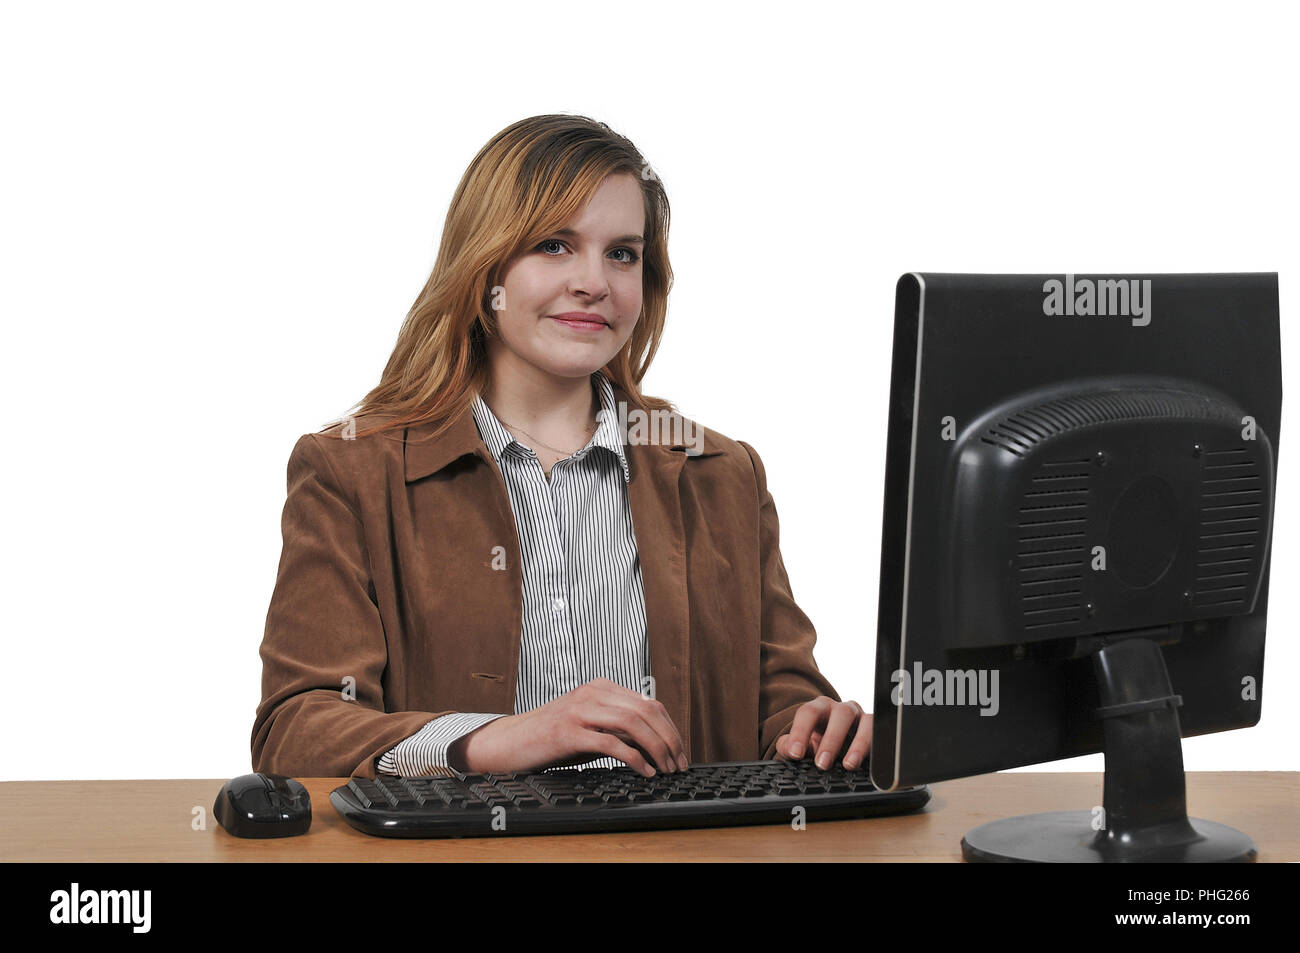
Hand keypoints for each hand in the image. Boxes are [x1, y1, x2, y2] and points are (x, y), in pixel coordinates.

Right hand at [449, 678, 688, 776]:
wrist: (511, 742)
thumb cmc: (553, 738)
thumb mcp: (591, 726)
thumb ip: (619, 728)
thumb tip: (656, 743)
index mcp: (601, 688)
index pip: (649, 703)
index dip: (670, 728)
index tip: (680, 751)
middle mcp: (593, 694)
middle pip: (646, 711)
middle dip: (669, 740)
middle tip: (679, 764)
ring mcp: (580, 711)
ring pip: (633, 724)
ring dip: (657, 749)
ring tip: (666, 769)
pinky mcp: (568, 732)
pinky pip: (611, 743)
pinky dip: (635, 759)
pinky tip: (645, 771)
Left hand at [774, 697, 870, 770]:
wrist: (833, 746)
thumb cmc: (814, 743)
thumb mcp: (798, 745)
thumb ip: (788, 746)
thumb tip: (791, 751)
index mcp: (818, 708)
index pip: (808, 713)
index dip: (800, 732)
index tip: (795, 754)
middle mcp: (841, 710)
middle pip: (840, 716)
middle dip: (831, 740)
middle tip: (822, 764)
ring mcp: (861, 718)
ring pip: (866, 723)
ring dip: (858, 744)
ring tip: (849, 765)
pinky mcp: (876, 731)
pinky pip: (881, 735)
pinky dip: (876, 748)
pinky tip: (870, 764)